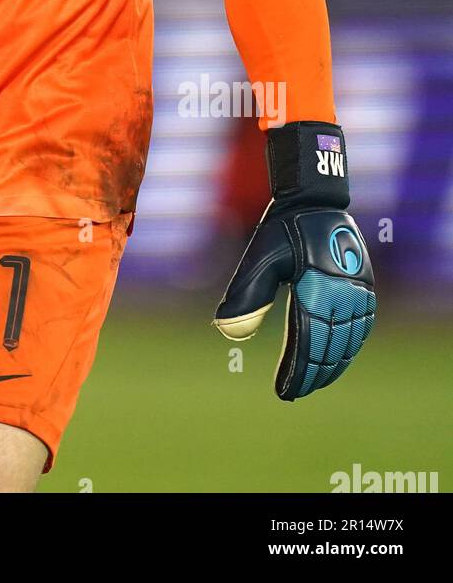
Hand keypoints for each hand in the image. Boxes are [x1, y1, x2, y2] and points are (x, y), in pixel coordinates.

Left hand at [213, 121, 374, 399]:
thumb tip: (225, 331)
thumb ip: (246, 295)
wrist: (315, 200)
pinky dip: (349, 347)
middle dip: (312, 375)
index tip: (284, 392)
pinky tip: (338, 357)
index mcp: (315, 292)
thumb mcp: (259, 256)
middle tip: (295, 391)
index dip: (296, 373)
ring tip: (314, 381)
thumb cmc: (282, 228)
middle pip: (329, 350)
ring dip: (333, 366)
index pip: (307, 346)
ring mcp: (358, 293)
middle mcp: (342, 296)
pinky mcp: (365, 287)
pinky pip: (362, 327)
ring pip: (348, 343)